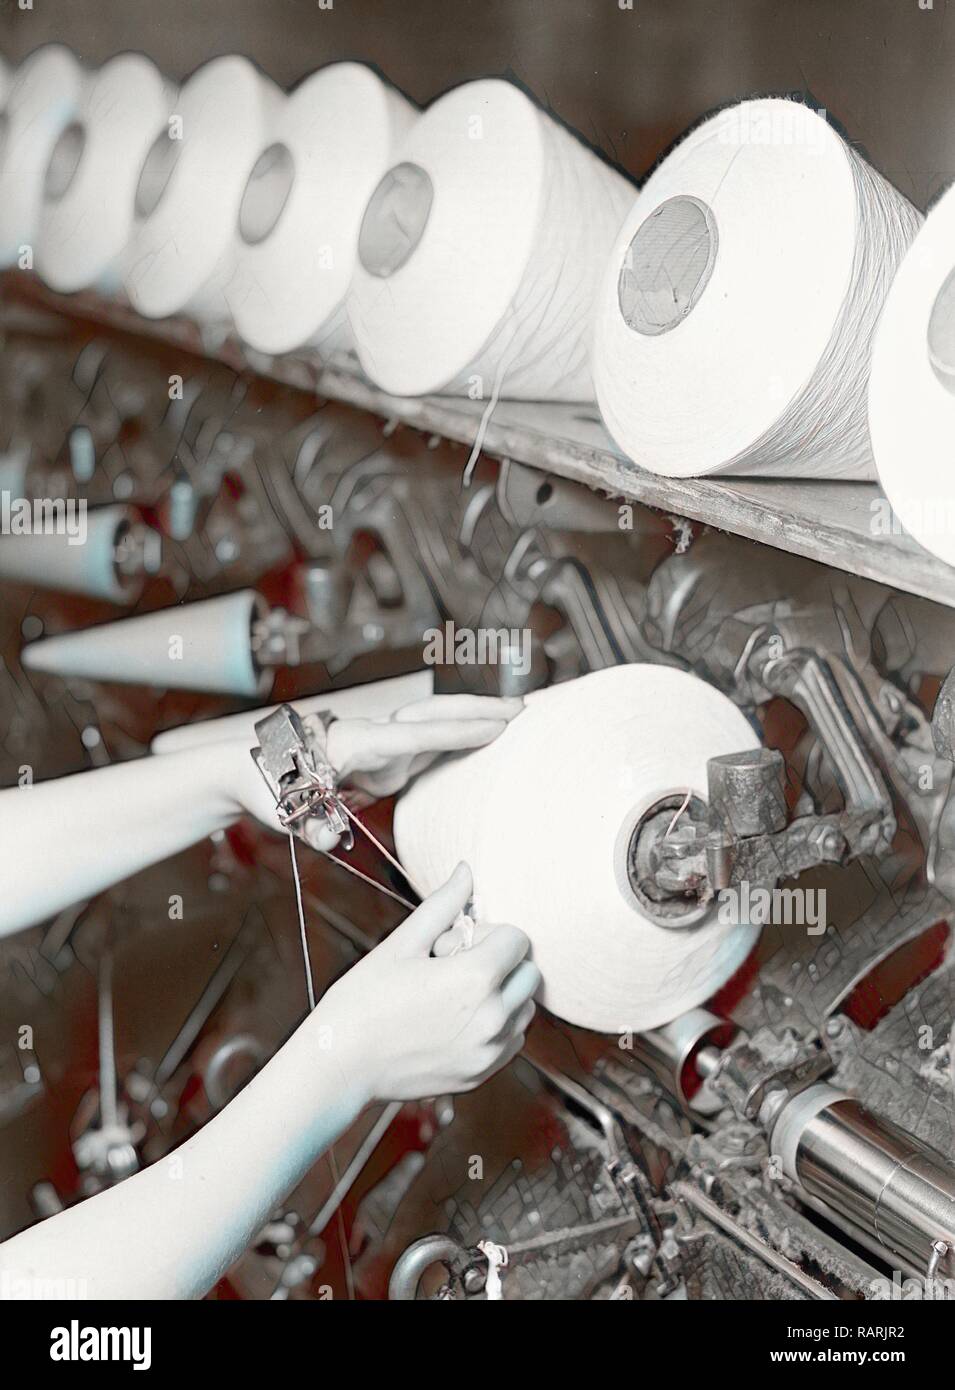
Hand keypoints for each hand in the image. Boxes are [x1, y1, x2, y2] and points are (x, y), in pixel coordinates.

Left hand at [224, 693, 522, 849]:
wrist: (245, 770)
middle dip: (478, 711)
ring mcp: (378, 746)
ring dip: (474, 722)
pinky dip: (457, 742)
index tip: (499, 727)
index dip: (458, 732)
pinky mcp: (381, 760)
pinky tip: (484, 747)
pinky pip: (427, 747)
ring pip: (434, 728)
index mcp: (353, 741)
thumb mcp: (283, 807)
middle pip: (433, 716)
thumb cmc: (263, 785)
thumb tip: (329, 837)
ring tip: (517, 721)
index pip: (414, 735)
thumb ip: (311, 823)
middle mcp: (372, 736)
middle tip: (525, 710)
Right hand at [313, 863, 539, 1102]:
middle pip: (528, 973)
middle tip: (455, 968)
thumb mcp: (402, 944)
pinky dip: (497, 1026)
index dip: (487, 933)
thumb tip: (465, 870)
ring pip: (524, 1008)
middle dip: (501, 962)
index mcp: (475, 979)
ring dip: (502, 995)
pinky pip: (512, 1040)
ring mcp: (489, 1051)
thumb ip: (443, 905)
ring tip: (454, 997)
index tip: (454, 944)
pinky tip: (456, 1021)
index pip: (517, 939)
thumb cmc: (364, 1000)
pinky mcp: (482, 1075)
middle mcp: (492, 1018)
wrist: (340, 1064)